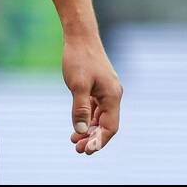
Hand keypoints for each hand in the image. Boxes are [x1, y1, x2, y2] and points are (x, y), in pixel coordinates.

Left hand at [63, 36, 121, 153]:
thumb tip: (80, 131)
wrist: (80, 36)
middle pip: (106, 124)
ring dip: (89, 130)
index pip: (110, 127)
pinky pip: (95, 108)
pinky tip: (77, 125)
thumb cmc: (79, 59)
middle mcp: (113, 95)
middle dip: (93, 138)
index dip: (99, 141)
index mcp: (112, 96)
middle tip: (77, 149)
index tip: (86, 151)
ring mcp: (106, 91)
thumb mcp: (77, 85)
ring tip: (74, 141)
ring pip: (100, 117)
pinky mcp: (98, 86)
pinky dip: (87, 118)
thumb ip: (80, 109)